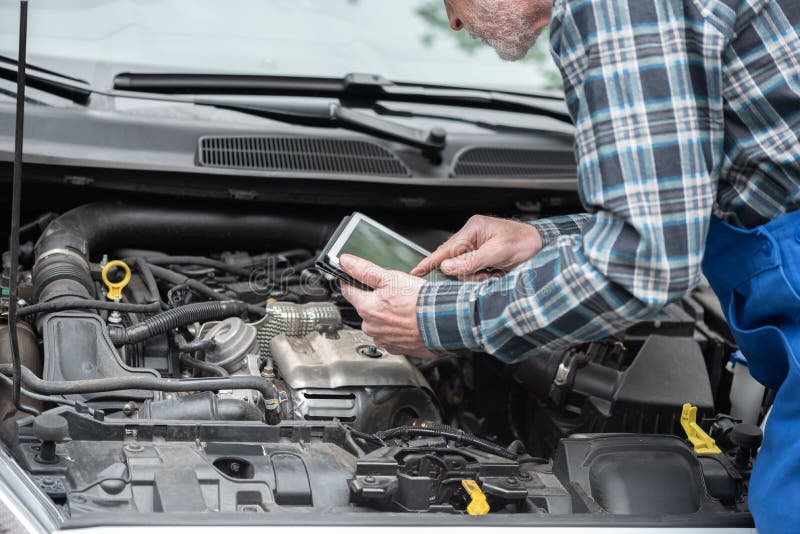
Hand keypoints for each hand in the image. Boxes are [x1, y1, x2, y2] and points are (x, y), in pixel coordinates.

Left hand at [339, 254, 436, 358]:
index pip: (347, 290)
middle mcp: (371, 327)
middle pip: (365, 308)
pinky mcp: (396, 348)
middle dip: (375, 300)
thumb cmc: (420, 301)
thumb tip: (346, 262)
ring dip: (386, 316)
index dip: (352, 281)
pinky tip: (408, 321)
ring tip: (404, 309)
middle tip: (394, 293)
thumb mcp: (391, 278)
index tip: (356, 277)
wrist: (443, 322)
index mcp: (366, 308)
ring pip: (378, 323)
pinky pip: (390, 336)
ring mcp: (383, 339)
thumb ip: (365, 270)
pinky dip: (397, 329)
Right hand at [411, 215, 541, 279]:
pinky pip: (473, 272)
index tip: (416, 272)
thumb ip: (471, 261)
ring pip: (463, 270)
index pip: (446, 249)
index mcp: (473, 229)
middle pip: (454, 262)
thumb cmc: (525, 243)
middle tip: (486, 275)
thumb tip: (447, 267)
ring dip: (478, 276)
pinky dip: (483, 277)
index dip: (430, 262)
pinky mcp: (482, 257)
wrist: (542, 246)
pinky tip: (495, 273)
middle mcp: (472, 237)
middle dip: (467, 274)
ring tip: (495, 273)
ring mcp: (477, 247)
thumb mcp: (498, 253)